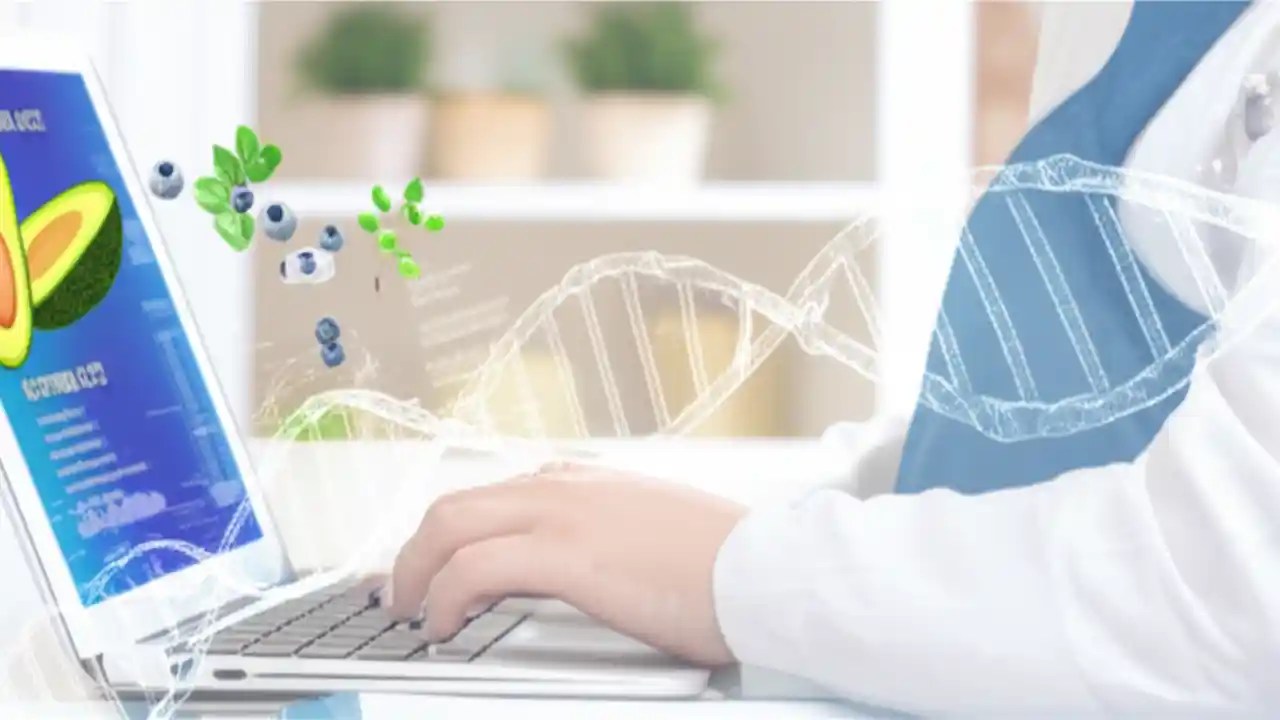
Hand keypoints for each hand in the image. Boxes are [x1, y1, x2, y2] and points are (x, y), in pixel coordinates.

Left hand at [387, 462, 748, 666]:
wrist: (767, 568)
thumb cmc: (729, 561)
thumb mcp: (661, 532)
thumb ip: (616, 533)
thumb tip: (596, 563)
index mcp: (589, 481)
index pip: (497, 493)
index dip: (455, 530)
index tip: (437, 560)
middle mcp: (567, 487)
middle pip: (457, 504)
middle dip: (417, 549)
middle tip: (404, 590)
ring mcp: (564, 515)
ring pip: (452, 525)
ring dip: (416, 571)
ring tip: (413, 612)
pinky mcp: (568, 556)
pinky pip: (474, 570)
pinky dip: (444, 598)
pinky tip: (444, 626)